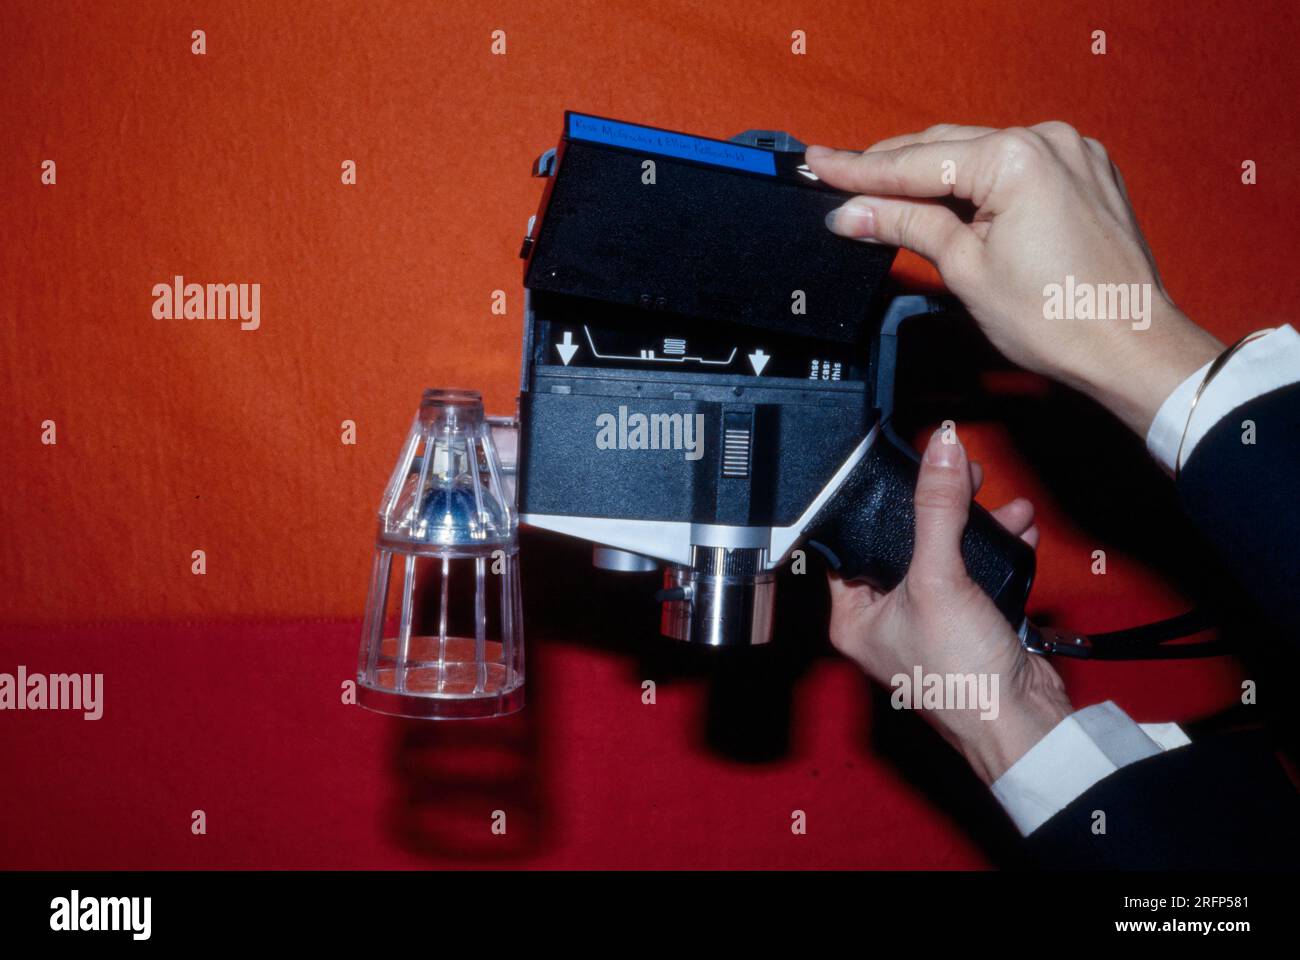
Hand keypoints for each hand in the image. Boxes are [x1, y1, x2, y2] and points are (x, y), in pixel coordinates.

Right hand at [806, 123, 1222, 435]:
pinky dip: (975, 183)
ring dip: (930, 176)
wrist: (1128, 347)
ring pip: (977, 156)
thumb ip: (906, 226)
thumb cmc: (1059, 321)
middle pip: (945, 149)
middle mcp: (1048, 141)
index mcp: (1017, 157)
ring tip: (877, 191)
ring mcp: (1071, 154)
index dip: (859, 170)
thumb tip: (852, 213)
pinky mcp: (1083, 174)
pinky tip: (942, 198)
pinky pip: (1012, 168)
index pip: (916, 162)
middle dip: (890, 169)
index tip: (818, 166)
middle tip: (835, 179)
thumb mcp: (965, 270)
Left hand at [828, 427, 1071, 784]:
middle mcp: (886, 618)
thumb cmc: (959, 677)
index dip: (874, 504)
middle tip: (958, 473)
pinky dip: (999, 548)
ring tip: (1002, 501)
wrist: (1022, 722)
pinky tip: (1019, 529)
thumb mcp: (939, 577)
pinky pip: (980, 572)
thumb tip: (940, 450)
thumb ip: (938, 508)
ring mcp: (931, 620)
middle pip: (904, 542)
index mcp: (854, 615)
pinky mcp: (971, 623)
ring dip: (977, 524)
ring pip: (947, 554)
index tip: (899, 468)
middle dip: (938, 506)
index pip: (850, 544)